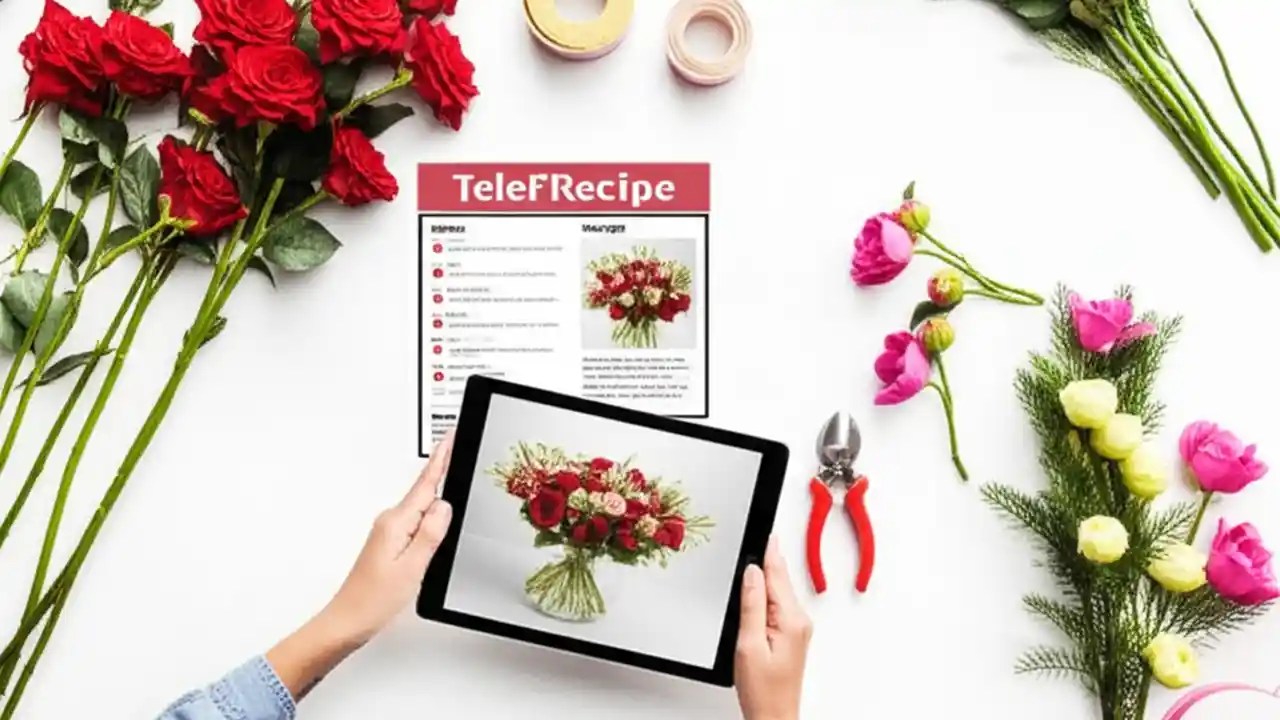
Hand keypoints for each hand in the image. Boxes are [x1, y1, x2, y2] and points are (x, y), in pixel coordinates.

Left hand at [266, 435, 454, 700]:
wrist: (346, 621)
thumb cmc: (373, 600)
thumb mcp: (412, 567)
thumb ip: (431, 533)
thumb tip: (445, 505)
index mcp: (396, 523)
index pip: (425, 484)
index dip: (440, 459)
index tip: (450, 437)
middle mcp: (390, 522)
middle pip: (425, 492)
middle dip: (444, 474)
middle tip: (462, 452)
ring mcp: (388, 532)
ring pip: (422, 509)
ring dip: (438, 500)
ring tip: (455, 493)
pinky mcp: (389, 543)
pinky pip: (415, 523)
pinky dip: (430, 520)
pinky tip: (438, 525)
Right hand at [734, 536, 810, 719]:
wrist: (774, 716)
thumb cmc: (763, 690)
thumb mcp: (748, 644)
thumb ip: (751, 604)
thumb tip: (752, 572)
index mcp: (791, 620)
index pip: (777, 574)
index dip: (768, 550)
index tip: (765, 529)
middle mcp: (800, 620)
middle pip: (779, 579)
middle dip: (764, 562)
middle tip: (750, 537)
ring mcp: (797, 628)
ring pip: (778, 591)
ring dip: (764, 578)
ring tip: (748, 561)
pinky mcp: (792, 634)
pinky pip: (778, 605)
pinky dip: (765, 595)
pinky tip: (754, 591)